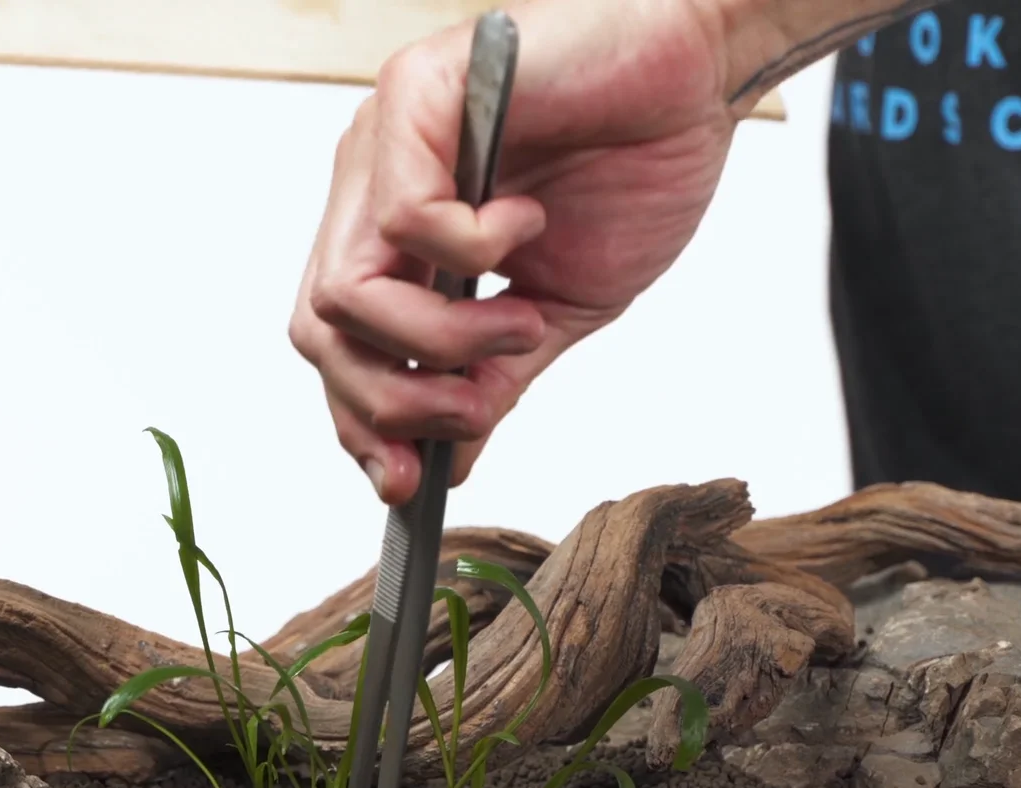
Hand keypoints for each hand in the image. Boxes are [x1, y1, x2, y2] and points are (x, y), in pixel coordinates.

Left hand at [288, 0, 750, 505]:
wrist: (700, 73)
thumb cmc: (634, 167)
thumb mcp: (558, 307)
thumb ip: (494, 378)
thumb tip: (448, 462)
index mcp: (395, 239)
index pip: (336, 347)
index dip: (362, 422)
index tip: (412, 481)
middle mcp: (371, 189)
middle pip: (319, 332)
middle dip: (393, 398)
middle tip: (481, 403)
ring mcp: (383, 141)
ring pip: (346, 291)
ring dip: (439, 338)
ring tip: (521, 317)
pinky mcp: (415, 94)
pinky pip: (407, 218)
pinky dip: (474, 249)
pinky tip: (528, 224)